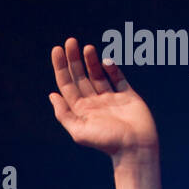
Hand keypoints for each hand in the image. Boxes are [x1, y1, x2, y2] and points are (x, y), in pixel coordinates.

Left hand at [48, 37, 158, 157]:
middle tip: (70, 41)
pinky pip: (118, 78)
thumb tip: (52, 95)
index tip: (57, 50)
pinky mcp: (127, 96)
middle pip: (80, 77)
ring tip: (87, 47)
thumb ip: (65, 114)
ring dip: (91, 61)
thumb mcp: (80, 131)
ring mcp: (111, 99)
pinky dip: (112, 68)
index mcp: (81, 111)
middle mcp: (94, 104)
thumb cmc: (107, 142)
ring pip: (98, 75)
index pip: (67, 85)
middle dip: (74, 60)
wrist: (136, 147)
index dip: (61, 68)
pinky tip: (106, 60)